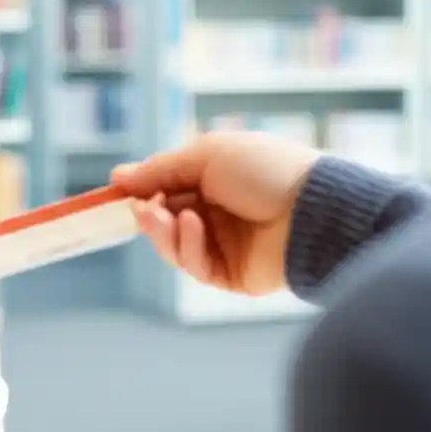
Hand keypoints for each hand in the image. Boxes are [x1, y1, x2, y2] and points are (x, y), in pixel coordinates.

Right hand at [111, 131, 320, 295]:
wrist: (313, 209)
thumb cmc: (265, 170)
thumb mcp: (207, 155)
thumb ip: (160, 169)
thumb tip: (118, 176)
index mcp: (216, 181)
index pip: (168, 190)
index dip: (143, 192)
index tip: (118, 192)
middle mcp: (219, 214)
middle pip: (166, 222)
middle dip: (149, 215)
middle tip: (140, 208)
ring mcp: (226, 246)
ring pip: (175, 247)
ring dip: (162, 232)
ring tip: (163, 216)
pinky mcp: (232, 276)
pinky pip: (196, 266)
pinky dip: (187, 246)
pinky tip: (195, 226)